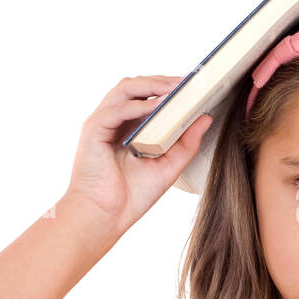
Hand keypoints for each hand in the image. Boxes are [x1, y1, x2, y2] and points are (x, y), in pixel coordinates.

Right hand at [64, 75, 213, 234]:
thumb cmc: (130, 197)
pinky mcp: (93, 130)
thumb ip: (186, 143)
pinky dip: (139, 105)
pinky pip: (117, 109)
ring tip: (175, 88)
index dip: (167, 89)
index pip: (146, 97)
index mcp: (127, 128)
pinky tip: (158, 106)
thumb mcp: (168, 167)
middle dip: (162, 81)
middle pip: (135, 86)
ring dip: (152, 85)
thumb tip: (206, 118)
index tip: (192, 87)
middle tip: (187, 83)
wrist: (104, 217)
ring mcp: (102, 123)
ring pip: (125, 89)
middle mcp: (114, 121)